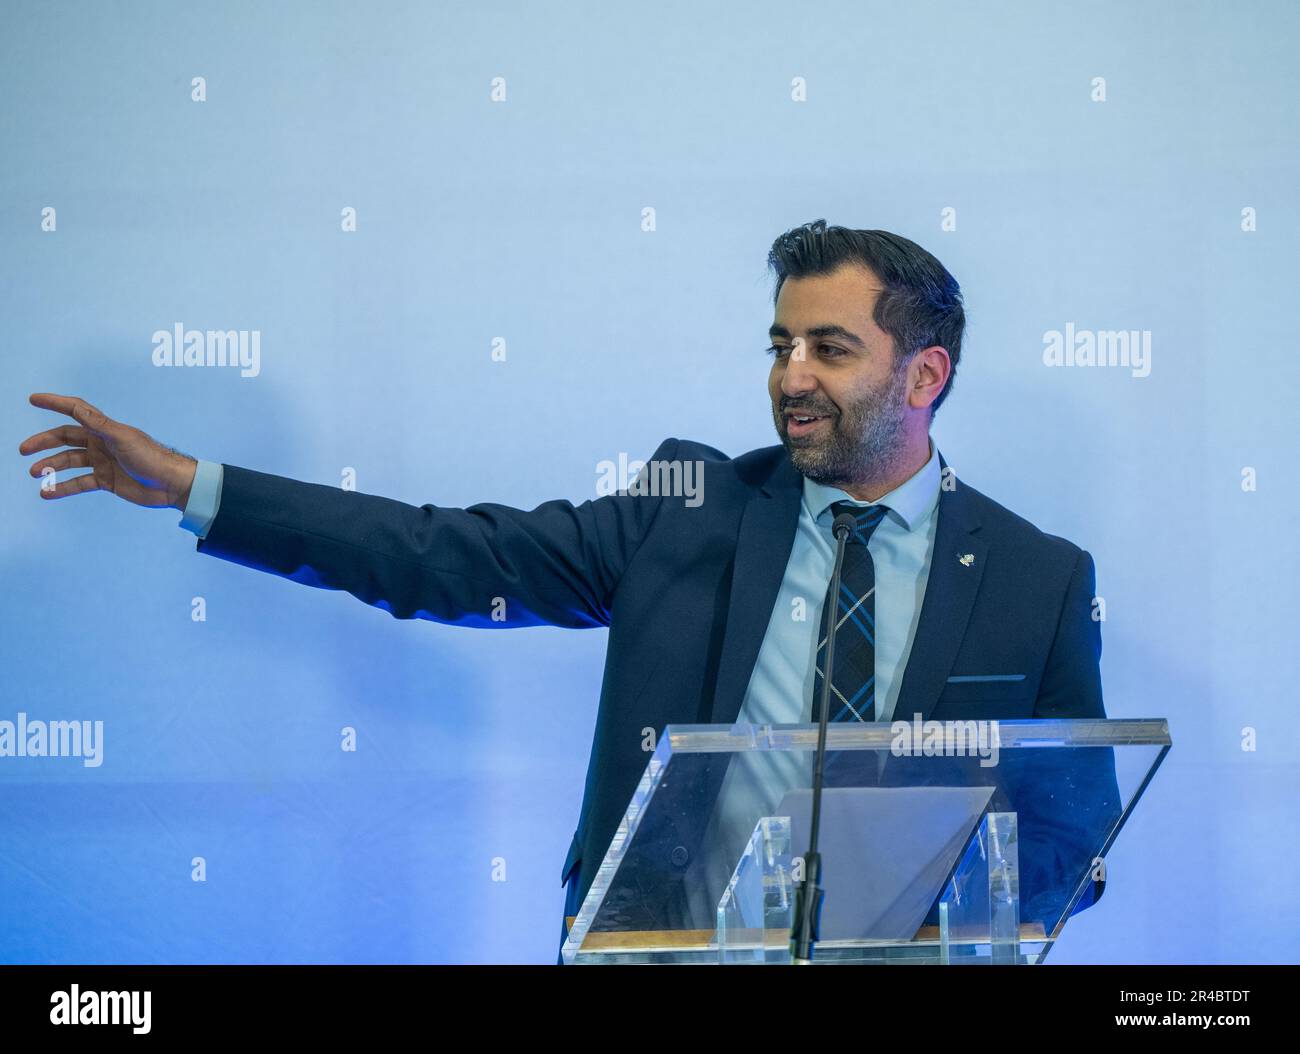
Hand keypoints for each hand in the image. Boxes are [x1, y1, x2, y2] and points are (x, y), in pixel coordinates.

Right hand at [19, 393, 197, 509]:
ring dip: (50, 466)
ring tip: (34, 473)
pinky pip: (78, 483)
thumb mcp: (123, 438)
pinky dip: (63, 487)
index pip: (76, 411)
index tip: (33, 399)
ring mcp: (102, 461)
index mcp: (105, 429)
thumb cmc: (151, 457)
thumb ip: (98, 424)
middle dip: (44, 442)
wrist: (172, 484)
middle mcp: (101, 443)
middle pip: (65, 438)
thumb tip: (76, 408)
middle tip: (23, 450)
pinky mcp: (106, 480)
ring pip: (69, 462)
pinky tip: (47, 493)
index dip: (55, 403)